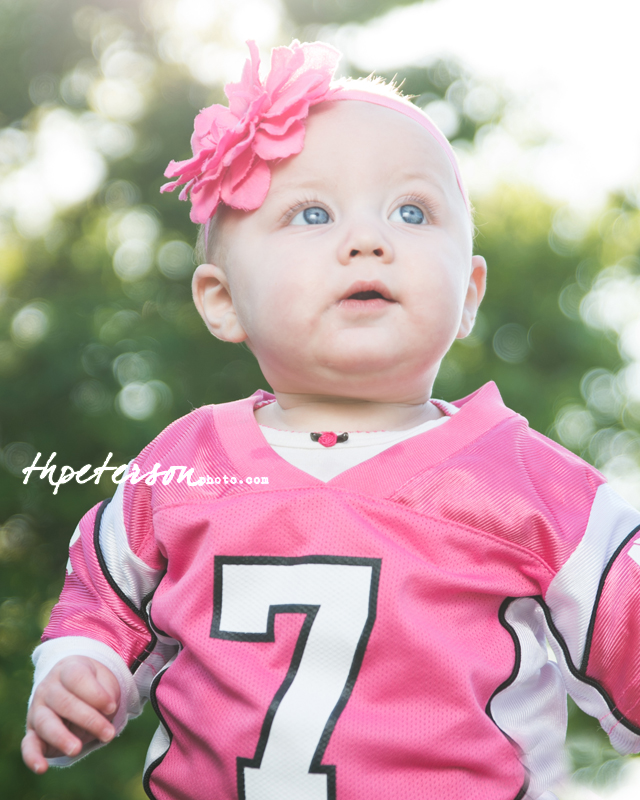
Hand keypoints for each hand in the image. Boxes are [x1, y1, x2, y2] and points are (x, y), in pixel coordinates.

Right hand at [21, 655, 120, 773]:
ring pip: (46, 723)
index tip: (112, 707)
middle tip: (109, 734)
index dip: (96, 694)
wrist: (75, 686)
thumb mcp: (105, 680)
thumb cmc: (95, 684)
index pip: (77, 678)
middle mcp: (48, 687)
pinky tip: (41, 768)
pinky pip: (28, 745)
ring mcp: (38, 709)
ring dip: (62, 737)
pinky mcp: (33, 732)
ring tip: (76, 749)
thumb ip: (105, 694)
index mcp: (68, 669)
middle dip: (89, 720)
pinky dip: (32, 757)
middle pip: (65, 702)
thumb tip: (102, 714)